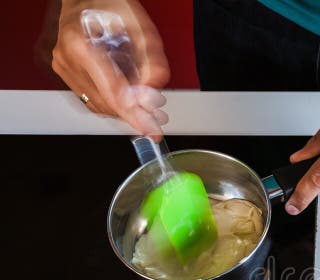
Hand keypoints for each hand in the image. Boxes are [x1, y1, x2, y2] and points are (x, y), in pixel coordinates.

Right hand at [52, 0, 169, 138]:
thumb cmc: (107, 3)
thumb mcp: (139, 25)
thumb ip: (151, 58)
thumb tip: (155, 89)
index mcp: (81, 45)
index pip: (112, 92)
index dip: (134, 115)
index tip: (152, 129)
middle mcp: (67, 59)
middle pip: (105, 102)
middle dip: (134, 116)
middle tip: (157, 121)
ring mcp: (64, 67)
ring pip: (98, 104)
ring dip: (124, 113)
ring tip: (149, 112)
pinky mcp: (66, 73)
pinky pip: (91, 98)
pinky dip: (113, 104)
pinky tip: (131, 102)